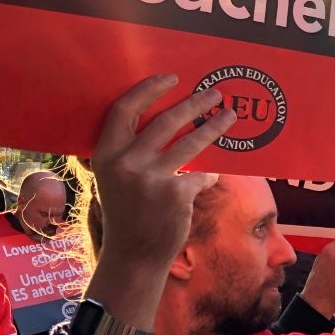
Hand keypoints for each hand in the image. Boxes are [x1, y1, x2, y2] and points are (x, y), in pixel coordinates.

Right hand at [93, 75, 235, 269]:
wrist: (134, 256)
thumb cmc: (128, 214)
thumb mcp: (114, 179)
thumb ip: (130, 152)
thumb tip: (168, 120)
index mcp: (106, 154)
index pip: (125, 109)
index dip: (149, 89)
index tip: (172, 78)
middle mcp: (126, 163)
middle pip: (165, 121)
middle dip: (194, 104)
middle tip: (214, 94)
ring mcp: (151, 178)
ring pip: (190, 143)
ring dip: (213, 127)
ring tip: (229, 116)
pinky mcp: (175, 194)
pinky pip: (201, 175)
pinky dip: (208, 174)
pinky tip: (212, 174)